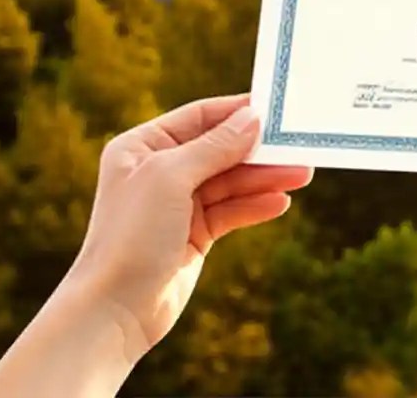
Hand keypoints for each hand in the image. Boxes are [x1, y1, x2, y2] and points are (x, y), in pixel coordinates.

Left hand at [0, 95, 312, 396]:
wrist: (114, 309)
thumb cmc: (131, 235)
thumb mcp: (172, 178)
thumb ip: (215, 146)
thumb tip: (252, 119)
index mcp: (141, 147)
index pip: (199, 117)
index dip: (237, 111)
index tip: (277, 108)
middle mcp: (158, 171)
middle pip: (221, 150)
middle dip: (260, 150)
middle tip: (300, 147)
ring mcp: (177, 204)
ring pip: (231, 182)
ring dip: (265, 178)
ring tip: (302, 175)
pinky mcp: (193, 234)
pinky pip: (231, 211)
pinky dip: (255, 206)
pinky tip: (280, 203)